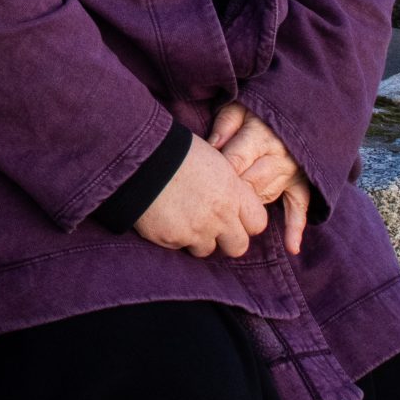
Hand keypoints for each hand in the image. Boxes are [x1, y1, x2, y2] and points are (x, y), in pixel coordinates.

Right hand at [133, 134, 270, 258]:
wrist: (141, 156)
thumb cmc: (177, 149)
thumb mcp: (213, 160)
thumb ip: (228, 186)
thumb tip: (232, 197)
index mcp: (233, 192)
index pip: (258, 223)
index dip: (246, 221)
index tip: (234, 216)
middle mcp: (219, 216)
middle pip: (238, 246)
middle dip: (226, 239)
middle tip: (211, 226)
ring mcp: (195, 230)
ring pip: (206, 250)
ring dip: (197, 239)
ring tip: (182, 218)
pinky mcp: (171, 239)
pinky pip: (179, 246)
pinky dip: (173, 236)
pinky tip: (164, 216)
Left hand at [209, 101, 310, 255]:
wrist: (299, 107)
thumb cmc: (257, 110)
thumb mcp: (238, 107)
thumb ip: (224, 125)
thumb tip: (211, 146)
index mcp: (261, 136)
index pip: (236, 161)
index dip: (218, 173)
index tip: (202, 181)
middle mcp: (279, 156)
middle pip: (250, 183)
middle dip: (230, 193)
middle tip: (211, 202)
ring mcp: (292, 172)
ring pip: (266, 196)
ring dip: (249, 208)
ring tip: (229, 219)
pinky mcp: (302, 183)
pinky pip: (300, 207)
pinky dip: (296, 227)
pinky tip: (291, 247)